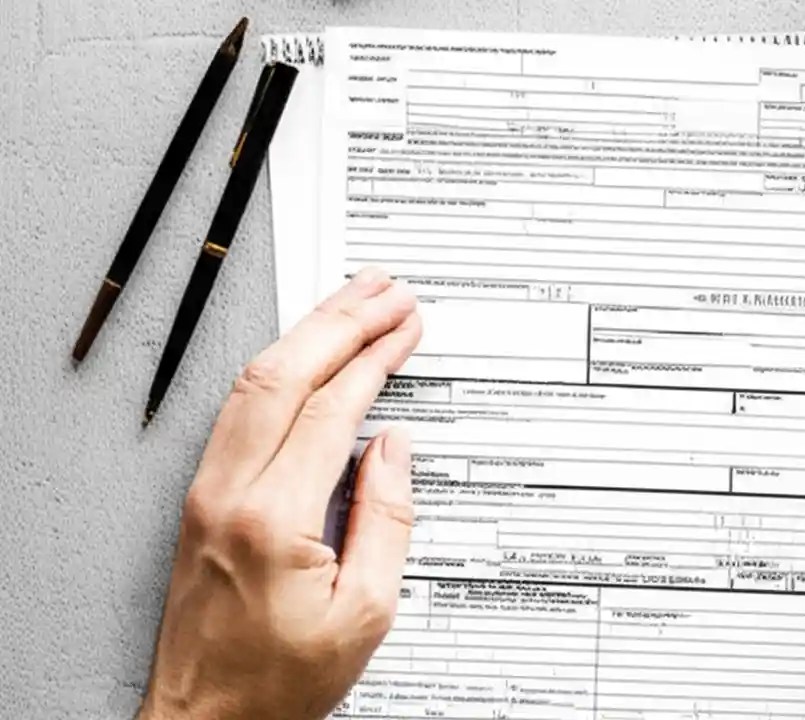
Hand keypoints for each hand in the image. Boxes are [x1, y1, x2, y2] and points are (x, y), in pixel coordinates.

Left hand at [138, 269, 422, 719]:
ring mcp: (207, 492)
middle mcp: (229, 493)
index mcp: (272, 518)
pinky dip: (279, 367)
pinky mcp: (202, 500)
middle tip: (384, 289)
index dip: (374, 359)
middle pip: (285, 375)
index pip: (332, 410)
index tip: (405, 327)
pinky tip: (304, 354)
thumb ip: (387, 521)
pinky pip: (240, 410)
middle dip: (340, 321)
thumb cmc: (278, 682)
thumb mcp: (365, 614)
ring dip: (306, 334)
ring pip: (254, 384)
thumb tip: (394, 451)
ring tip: (350, 302)